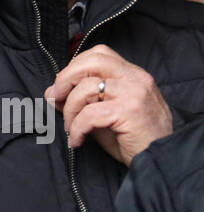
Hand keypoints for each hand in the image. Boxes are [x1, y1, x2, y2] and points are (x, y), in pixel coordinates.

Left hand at [46, 45, 172, 165]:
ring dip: (70, 110)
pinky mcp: (129, 110)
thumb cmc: (131, 138)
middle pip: (92, 61)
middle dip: (65, 79)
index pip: (98, 54)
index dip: (73, 67)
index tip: (61, 89)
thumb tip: (52, 93)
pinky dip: (77, 128)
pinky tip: (77, 141)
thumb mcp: (103, 114)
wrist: (158, 157)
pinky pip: (90, 114)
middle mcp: (135, 78)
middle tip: (55, 99)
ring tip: (71, 128)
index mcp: (131, 74)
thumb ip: (81, 100)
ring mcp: (134, 92)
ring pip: (87, 88)